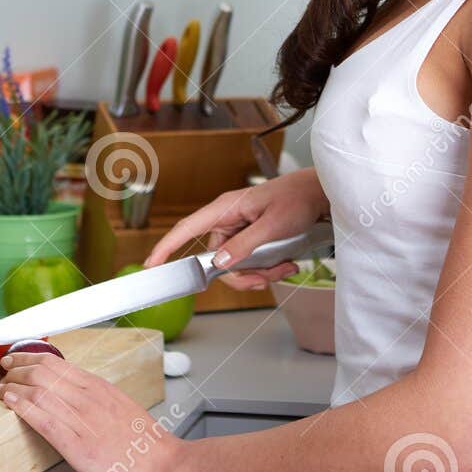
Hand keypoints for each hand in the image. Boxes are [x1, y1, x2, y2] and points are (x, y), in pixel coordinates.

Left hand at [0, 350, 182, 471]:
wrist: (159, 463)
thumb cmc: (143, 440)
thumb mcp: (120, 404)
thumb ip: (95, 395)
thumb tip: (73, 389)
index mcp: (99, 387)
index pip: (57, 363)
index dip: (30, 357)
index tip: (16, 358)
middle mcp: (88, 398)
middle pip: (43, 372)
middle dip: (16, 368)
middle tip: (2, 370)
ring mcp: (81, 420)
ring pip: (38, 391)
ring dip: (11, 386)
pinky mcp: (75, 443)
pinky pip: (42, 419)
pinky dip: (21, 406)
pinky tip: (9, 402)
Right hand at [141, 167, 328, 289]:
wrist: (319, 194)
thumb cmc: (297, 198)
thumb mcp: (273, 224)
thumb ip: (245, 244)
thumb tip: (220, 263)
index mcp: (225, 209)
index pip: (187, 229)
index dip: (167, 247)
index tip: (151, 265)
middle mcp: (228, 221)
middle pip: (216, 261)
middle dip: (242, 275)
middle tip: (266, 277)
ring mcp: (240, 232)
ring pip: (235, 267)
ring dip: (259, 274)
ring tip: (283, 267)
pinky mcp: (252, 240)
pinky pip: (249, 264)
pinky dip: (267, 270)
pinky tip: (285, 264)